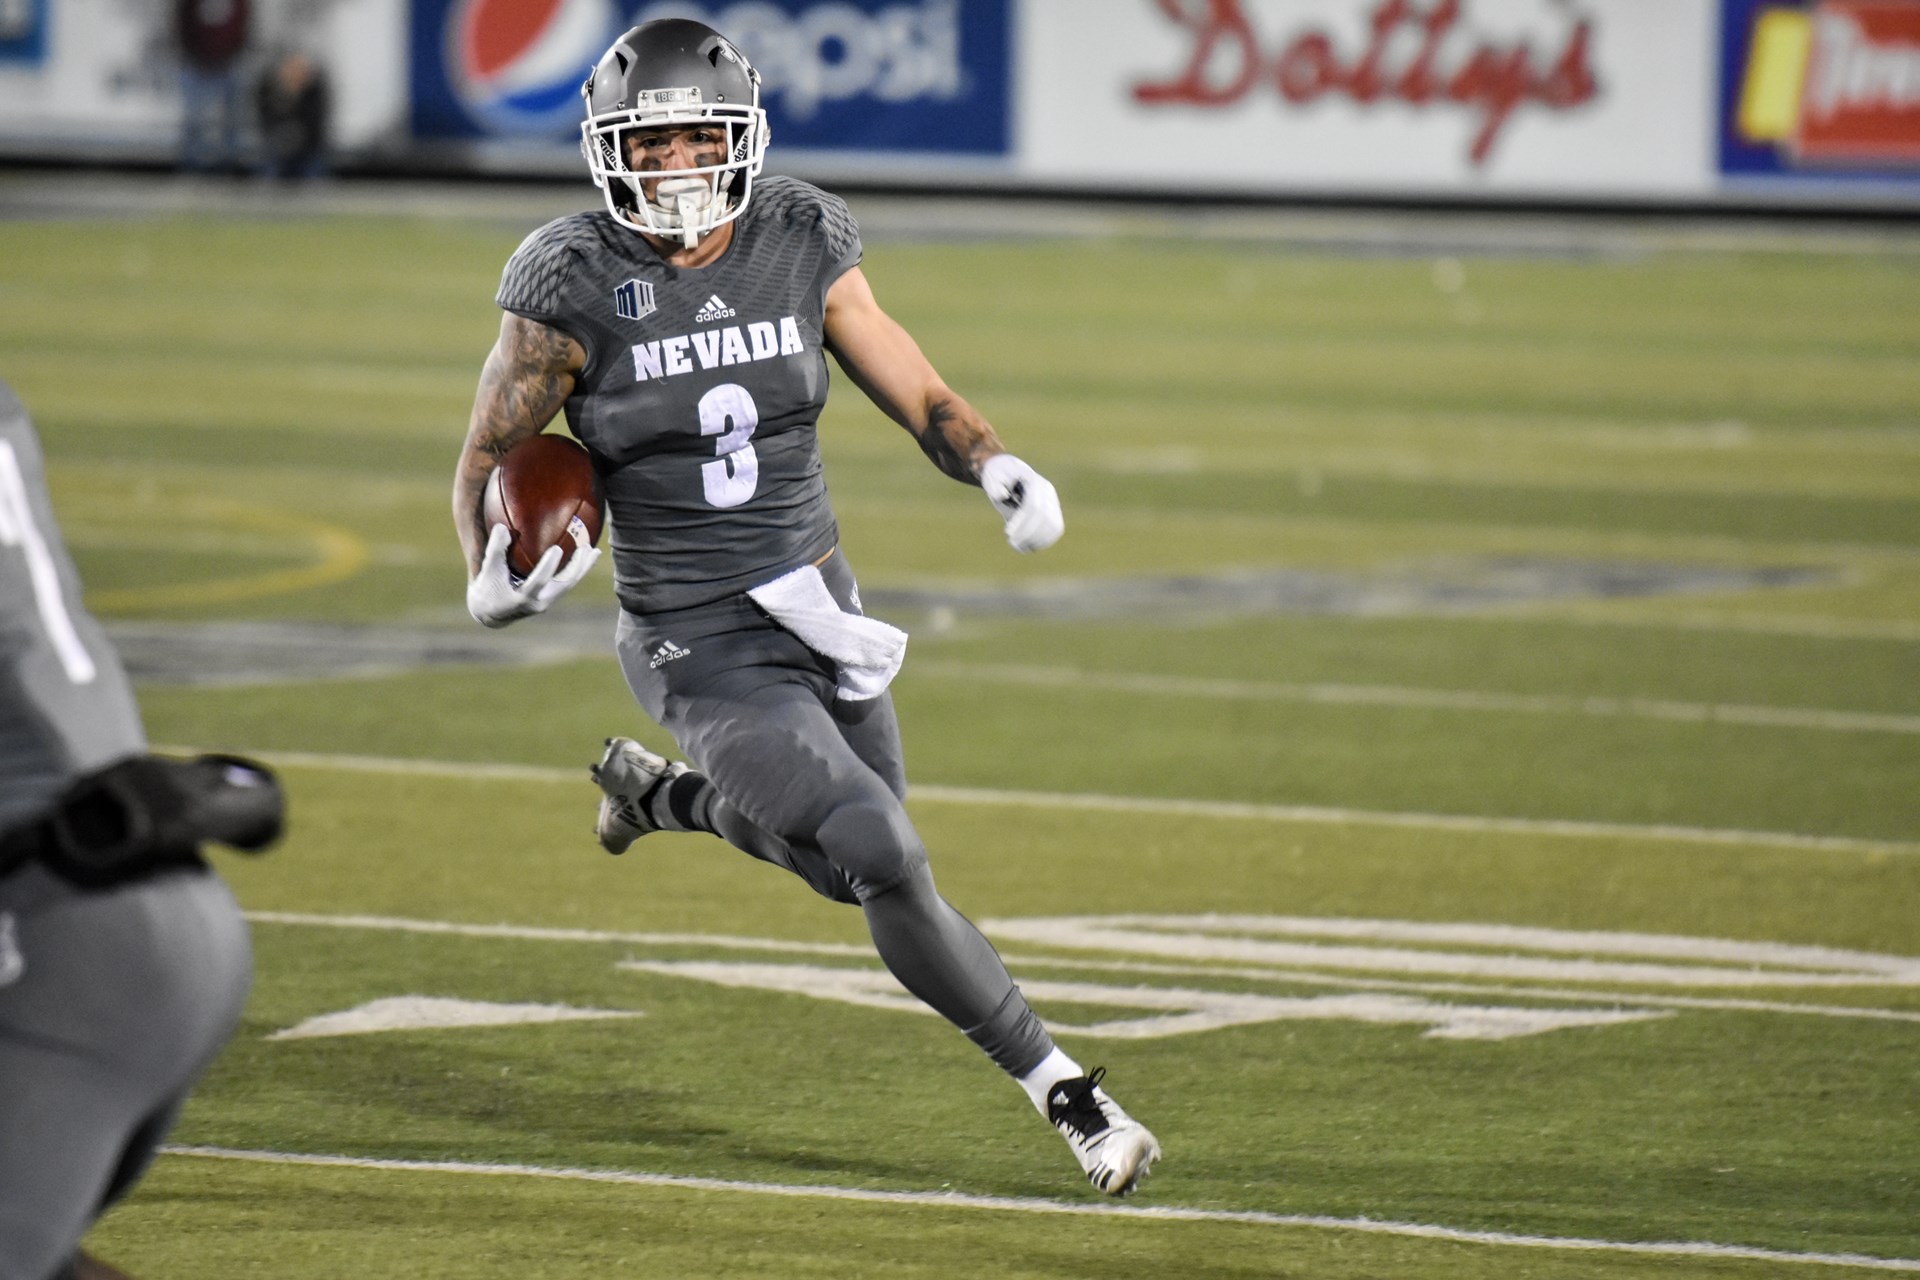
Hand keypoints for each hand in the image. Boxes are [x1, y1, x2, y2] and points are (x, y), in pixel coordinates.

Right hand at [466, 523, 600, 628]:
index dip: (548, 566)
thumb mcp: (488, 570)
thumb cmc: (488, 588)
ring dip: (583, 568)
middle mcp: (539, 602)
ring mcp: (547, 600)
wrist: (491, 612)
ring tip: (594, 550)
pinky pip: (567, 582)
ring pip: (569, 584)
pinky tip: (585, 555)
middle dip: (577, 567)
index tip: (556, 549)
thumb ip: (495, 550)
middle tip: (586, 548)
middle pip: (564, 585)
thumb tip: (501, 527)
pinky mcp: (551, 597)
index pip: (539, 582)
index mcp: (523, 598)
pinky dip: (576, 569)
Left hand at [980, 453, 1063, 552]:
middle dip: (1028, 533)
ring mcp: (1053, 502)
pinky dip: (1043, 542)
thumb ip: (995, 485)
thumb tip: (1002, 496)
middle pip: (1045, 517)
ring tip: (1019, 546)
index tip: (1008, 533)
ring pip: (1054, 526)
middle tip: (1012, 543)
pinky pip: (1055, 530)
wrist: (1008, 474)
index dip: (1023, 522)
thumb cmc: (998, 476)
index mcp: (1034, 480)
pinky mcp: (1053, 512)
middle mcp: (1047, 491)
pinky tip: (1027, 546)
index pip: (1034, 505)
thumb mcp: (992, 476)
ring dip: (1037, 540)